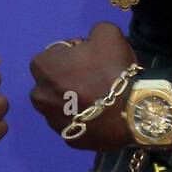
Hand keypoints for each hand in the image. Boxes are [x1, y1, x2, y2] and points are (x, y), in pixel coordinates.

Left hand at [29, 21, 138, 151]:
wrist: (132, 111)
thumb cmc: (112, 70)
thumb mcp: (106, 33)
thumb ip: (92, 32)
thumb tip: (90, 43)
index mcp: (42, 67)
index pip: (54, 54)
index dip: (73, 53)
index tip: (91, 57)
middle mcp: (39, 96)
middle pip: (53, 81)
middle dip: (68, 78)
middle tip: (95, 77)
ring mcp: (52, 121)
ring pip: (60, 104)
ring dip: (73, 100)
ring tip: (98, 98)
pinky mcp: (68, 140)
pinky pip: (73, 124)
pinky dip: (82, 119)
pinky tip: (100, 114)